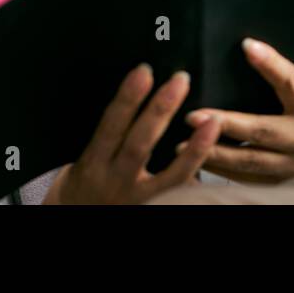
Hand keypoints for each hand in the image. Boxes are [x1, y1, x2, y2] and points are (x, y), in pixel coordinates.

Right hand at [43, 65, 219, 203]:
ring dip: (194, 149)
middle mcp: (116, 181)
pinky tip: (215, 163)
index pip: (110, 125)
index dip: (127, 98)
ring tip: (213, 122)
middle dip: (160, 111)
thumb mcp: (83, 162)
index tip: (144, 70)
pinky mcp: (154, 210)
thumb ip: (107, 137)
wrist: (77, 221)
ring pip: (170, 176)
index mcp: (94, 163)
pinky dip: (197, 180)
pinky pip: (179, 195)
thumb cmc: (84, 188)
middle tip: (180, 80)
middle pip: (140, 144)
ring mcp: (138, 199)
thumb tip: (128, 98)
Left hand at [187, 38, 293, 183]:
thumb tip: (249, 46)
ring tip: (183, 147)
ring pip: (250, 164)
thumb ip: (283, 74)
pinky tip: (202, 168)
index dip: (272, 64)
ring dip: (216, 155)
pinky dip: (225, 176)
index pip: (292, 82)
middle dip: (225, 125)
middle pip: (261, 132)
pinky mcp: (283, 186)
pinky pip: (250, 183)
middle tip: (192, 116)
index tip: (248, 46)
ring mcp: (291, 168)